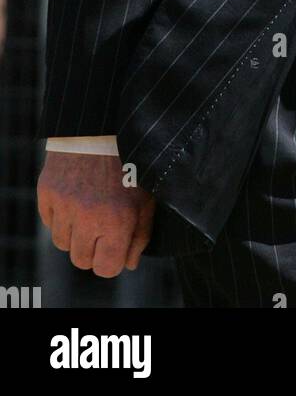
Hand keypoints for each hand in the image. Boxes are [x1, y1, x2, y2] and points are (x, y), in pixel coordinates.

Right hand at [37, 151, 154, 276]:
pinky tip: (76, 196)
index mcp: (118, 220)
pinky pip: (49, 222)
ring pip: (63, 244)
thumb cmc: (132, 162)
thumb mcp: (147, 197)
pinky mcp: (48, 191)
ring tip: (90, 208)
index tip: (115, 247)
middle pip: (81, 260)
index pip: (106, 269)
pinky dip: (60, 216)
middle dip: (92, 248)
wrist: (103, 126)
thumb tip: (128, 263)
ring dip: (75, 233)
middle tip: (102, 225)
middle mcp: (89, 216)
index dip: (111, 261)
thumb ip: (141, 235)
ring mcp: (65, 204)